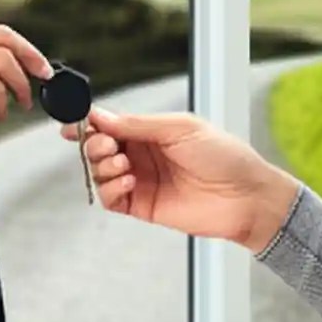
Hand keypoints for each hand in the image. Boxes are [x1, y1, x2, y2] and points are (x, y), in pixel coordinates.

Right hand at [60, 107, 301, 251]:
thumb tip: (101, 116)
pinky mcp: (142, 205)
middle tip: (108, 145)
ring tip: (123, 165)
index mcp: (151, 130)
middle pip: (99, 147)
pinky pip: (110, 199)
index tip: (74, 123)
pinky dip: (109, 189)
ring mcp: (141, 180)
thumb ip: (138, 124)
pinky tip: (127, 182)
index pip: (111, 123)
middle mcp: (142, 154)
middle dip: (95, 144)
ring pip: (100, 172)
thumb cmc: (224, 155)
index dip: (90, 122)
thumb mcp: (181, 128)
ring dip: (102, 166)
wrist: (246, 196)